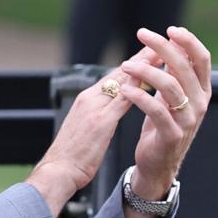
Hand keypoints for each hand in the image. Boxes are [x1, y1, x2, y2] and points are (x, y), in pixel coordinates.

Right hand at [27, 56, 146, 216]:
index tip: (146, 55)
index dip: (131, 65)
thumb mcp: (84, 130)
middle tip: (158, 46)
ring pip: (122, 82)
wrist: (57, 171)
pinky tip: (153, 81)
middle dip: (139, 59)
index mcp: (85, 101)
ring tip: (161, 55)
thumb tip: (107, 113)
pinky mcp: (100, 121)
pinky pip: (124, 101)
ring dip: (143, 68)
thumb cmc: (69, 156)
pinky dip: (139, 88)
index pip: (112, 78)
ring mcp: (94, 108)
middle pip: (119, 74)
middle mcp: (89, 99)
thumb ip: (95, 117)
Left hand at [119, 26, 210, 217]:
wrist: (156, 162)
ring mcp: (187, 119)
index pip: (201, 59)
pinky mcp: (171, 134)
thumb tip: (170, 47)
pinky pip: (156, 111)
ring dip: (146, 71)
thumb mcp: (169, 97)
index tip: (170, 29)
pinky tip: (125, 89)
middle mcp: (200, 103)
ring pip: (170, 86)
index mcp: (201, 90)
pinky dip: (140, 97)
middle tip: (142, 34)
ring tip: (126, 64)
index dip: (188, 42)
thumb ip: (173, 75)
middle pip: (184, 67)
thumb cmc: (160, 125)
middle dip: (163, 47)